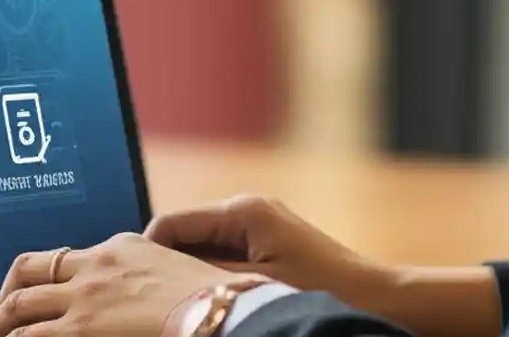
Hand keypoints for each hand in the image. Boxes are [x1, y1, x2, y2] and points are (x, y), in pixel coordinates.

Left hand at [0, 232, 233, 336]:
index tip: (46, 290)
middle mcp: (97, 264)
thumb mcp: (180, 276)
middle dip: (9, 290)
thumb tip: (156, 297)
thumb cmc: (216, 302)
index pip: (72, 256)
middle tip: (1, 314)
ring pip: (18, 304)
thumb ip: (156, 279)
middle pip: (31, 268)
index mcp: (125, 247)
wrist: (224, 312)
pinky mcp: (79, 328)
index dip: (51, 275)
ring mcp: (84, 295)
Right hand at [145, 195, 391, 298]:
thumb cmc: (321, 293)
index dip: (145, 253)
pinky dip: (208, 273)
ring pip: (201, 245)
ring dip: (186, 270)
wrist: (377, 299)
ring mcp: (260, 223)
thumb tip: (158, 273)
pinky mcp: (269, 241)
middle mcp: (248, 207)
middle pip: (184, 232)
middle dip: (163, 262)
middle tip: (143, 297)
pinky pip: (223, 253)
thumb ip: (201, 275)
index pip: (170, 223)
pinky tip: (203, 300)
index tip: (130, 286)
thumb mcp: (251, 287)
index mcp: (242, 211)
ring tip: (169, 302)